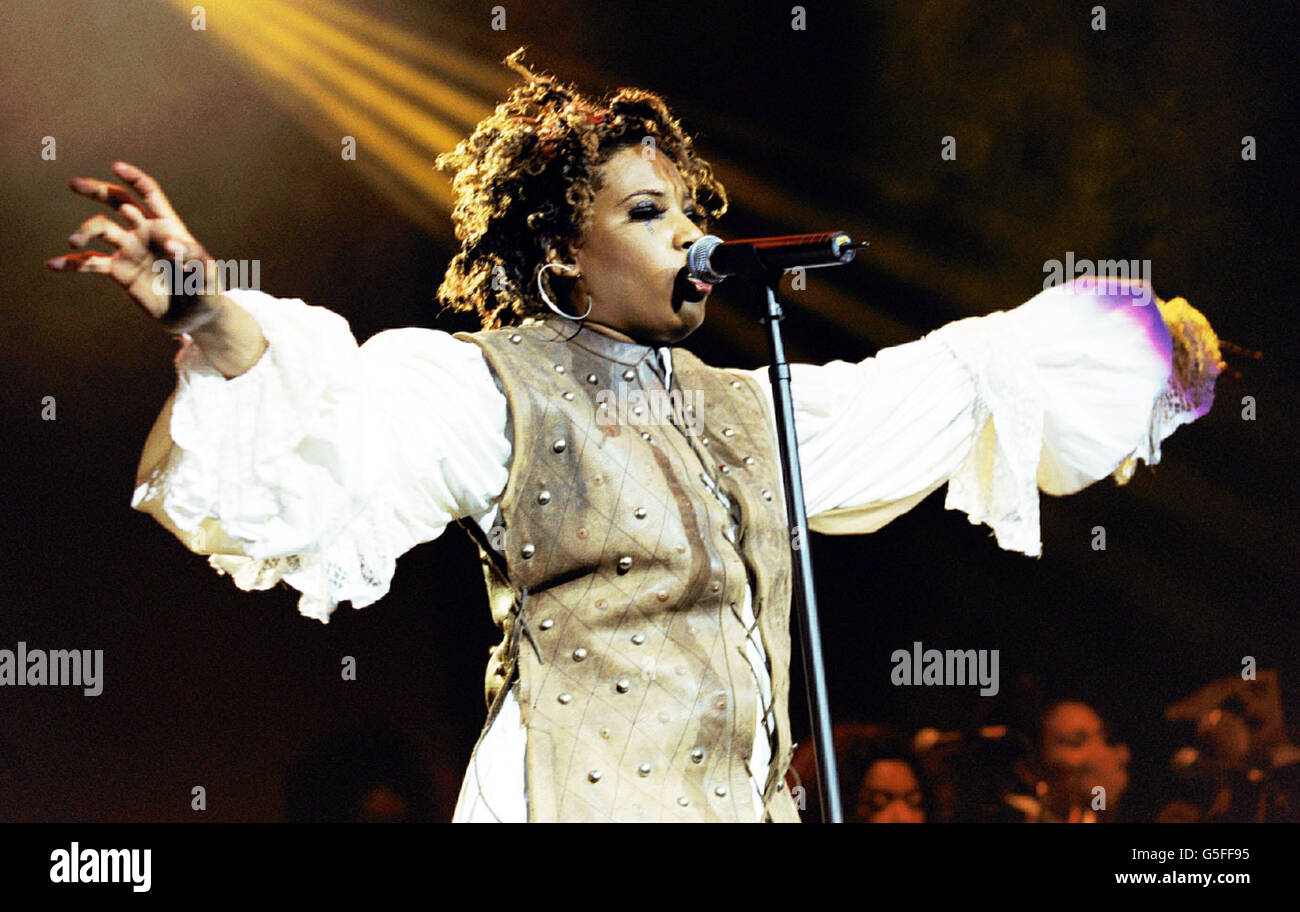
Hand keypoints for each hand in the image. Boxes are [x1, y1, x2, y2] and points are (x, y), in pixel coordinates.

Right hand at [46, 161, 222, 332]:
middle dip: (97, 190)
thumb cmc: (207, 292)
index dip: (133, 178)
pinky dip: (73, 263)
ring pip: (101, 229)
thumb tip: (173, 244)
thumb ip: (194, 259)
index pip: (149, 194)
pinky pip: (91, 262)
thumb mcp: (207, 276)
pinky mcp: (119, 270)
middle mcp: (145, 232)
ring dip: (86, 231)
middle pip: (117, 202)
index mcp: (168, 226)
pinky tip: (53, 265)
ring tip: (75, 242)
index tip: (116, 167)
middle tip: (74, 184)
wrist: (195, 317)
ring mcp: (130, 250)